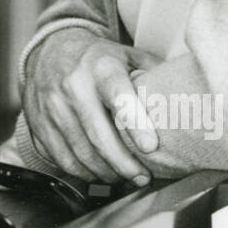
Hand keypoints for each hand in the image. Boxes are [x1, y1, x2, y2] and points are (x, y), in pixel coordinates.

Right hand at [22, 30, 160, 184]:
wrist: (49, 51)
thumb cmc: (96, 59)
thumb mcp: (126, 55)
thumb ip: (153, 74)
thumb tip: (188, 96)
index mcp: (100, 67)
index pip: (118, 96)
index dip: (135, 123)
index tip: (151, 146)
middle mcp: (72, 86)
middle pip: (99, 136)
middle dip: (125, 163)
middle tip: (143, 176)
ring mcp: (52, 108)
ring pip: (80, 154)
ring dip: (106, 173)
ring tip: (124, 176)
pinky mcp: (38, 125)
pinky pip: (62, 160)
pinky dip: (83, 172)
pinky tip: (98, 171)